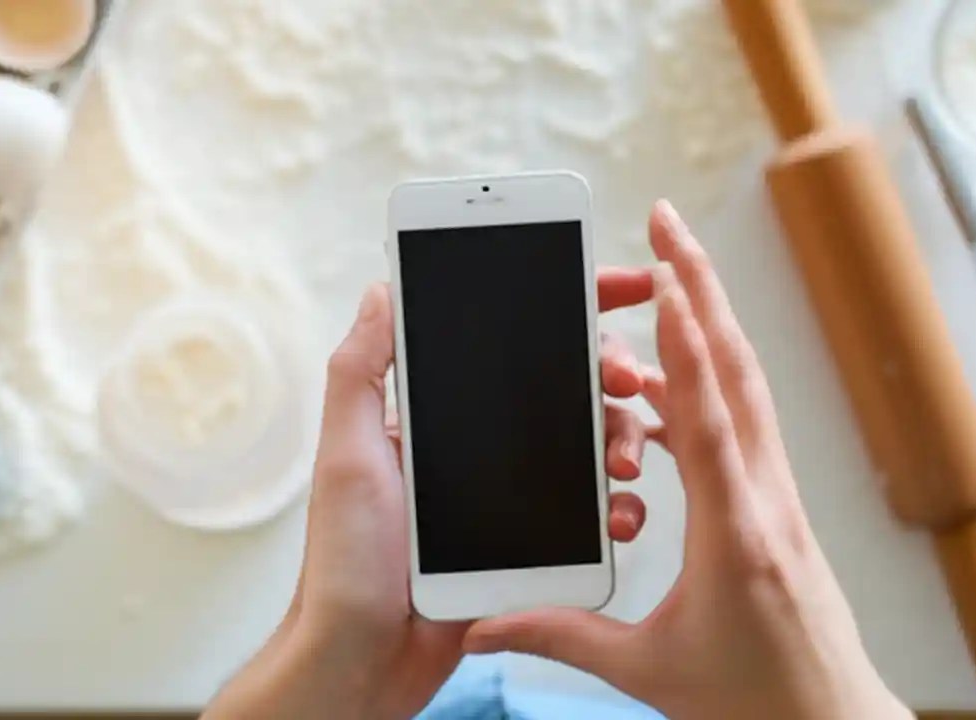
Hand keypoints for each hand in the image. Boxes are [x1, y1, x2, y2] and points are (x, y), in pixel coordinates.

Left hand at [205, 269, 659, 719]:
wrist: (363, 660)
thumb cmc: (344, 561)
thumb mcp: (345, 454)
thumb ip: (360, 372)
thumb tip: (381, 289)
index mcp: (439, 413)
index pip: (509, 343)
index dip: (568, 308)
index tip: (620, 285)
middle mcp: (481, 444)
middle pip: (565, 388)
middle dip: (610, 374)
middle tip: (631, 381)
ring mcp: (511, 493)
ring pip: (588, 445)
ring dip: (623, 441)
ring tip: (630, 462)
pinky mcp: (531, 540)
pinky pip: (587, 512)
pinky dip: (616, 508)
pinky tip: (623, 517)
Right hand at [464, 201, 910, 719]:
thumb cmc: (755, 702)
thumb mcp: (648, 673)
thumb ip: (563, 635)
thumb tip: (485, 623)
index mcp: (735, 537)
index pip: (709, 422)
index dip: (688, 345)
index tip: (669, 277)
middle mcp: (765, 501)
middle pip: (736, 375)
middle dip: (703, 290)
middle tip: (669, 228)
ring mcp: (778, 498)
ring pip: (745, 389)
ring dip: (710, 324)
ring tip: (669, 275)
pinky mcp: (776, 505)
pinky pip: (742, 423)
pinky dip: (708, 380)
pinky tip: (672, 377)